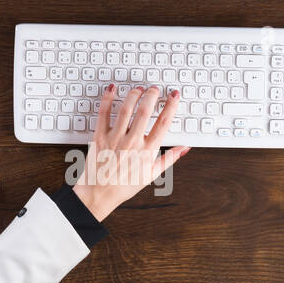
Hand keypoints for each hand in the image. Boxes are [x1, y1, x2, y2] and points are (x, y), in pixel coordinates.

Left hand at [72, 84, 189, 220]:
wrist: (99, 194)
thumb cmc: (124, 185)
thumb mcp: (151, 175)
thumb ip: (169, 158)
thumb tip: (184, 148)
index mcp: (147, 151)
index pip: (163, 123)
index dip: (171, 106)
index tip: (174, 95)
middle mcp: (132, 143)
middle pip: (146, 111)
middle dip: (152, 95)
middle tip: (155, 89)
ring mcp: (115, 138)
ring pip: (126, 109)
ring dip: (134, 94)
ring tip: (139, 89)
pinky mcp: (99, 136)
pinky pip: (104, 113)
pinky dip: (108, 99)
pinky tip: (112, 89)